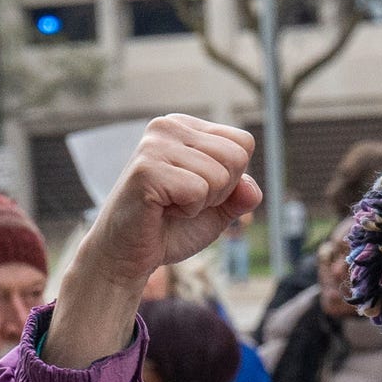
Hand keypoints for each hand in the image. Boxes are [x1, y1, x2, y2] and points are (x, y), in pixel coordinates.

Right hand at [48, 115, 262, 369]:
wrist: (128, 255)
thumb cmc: (171, 228)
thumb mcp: (217, 209)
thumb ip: (240, 195)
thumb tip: (253, 190)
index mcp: (186, 127)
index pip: (243, 143)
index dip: (231, 179)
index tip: (198, 191)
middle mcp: (168, 126)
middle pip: (236, 157)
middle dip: (219, 192)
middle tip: (184, 201)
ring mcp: (154, 145)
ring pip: (219, 176)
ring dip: (201, 204)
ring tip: (171, 206)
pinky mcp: (146, 169)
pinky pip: (198, 191)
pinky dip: (187, 211)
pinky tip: (162, 210)